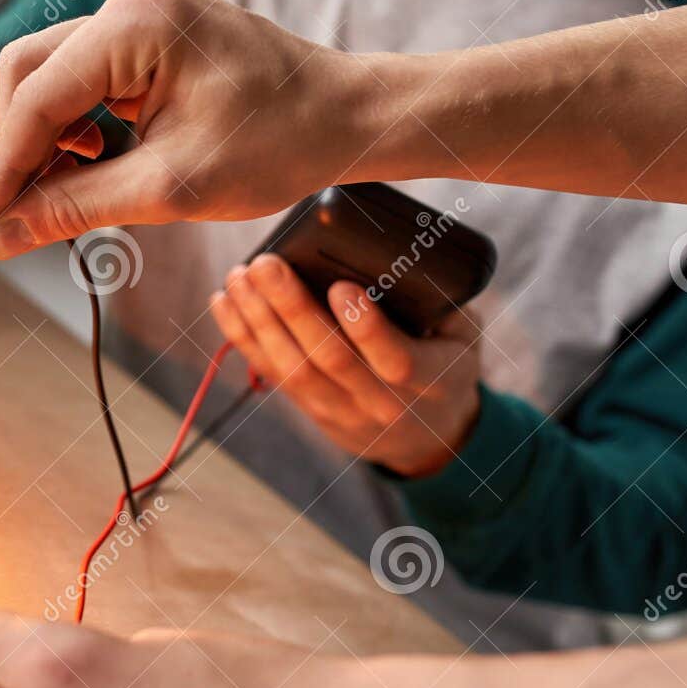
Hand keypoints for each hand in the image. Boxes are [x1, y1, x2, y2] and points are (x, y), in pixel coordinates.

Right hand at [0, 0, 372, 258]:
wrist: (343, 119)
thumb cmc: (279, 143)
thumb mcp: (170, 187)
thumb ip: (77, 208)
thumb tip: (2, 236)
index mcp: (138, 24)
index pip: (39, 97)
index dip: (5, 167)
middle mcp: (129, 4)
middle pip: (30, 75)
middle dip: (23, 148)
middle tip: (27, 213)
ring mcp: (136, 17)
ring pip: (50, 79)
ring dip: (48, 141)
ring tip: (74, 191)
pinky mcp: (144, 38)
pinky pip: (82, 81)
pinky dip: (75, 130)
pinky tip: (98, 164)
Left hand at [212, 254, 481, 477]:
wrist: (429, 436)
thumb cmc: (445, 363)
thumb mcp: (462, 336)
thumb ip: (436, 301)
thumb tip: (390, 251)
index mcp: (433, 380)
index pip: (396, 360)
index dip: (366, 327)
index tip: (341, 287)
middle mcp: (383, 403)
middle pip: (330, 360)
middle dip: (294, 310)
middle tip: (267, 266)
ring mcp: (342, 411)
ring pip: (295, 370)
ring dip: (260, 321)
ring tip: (239, 277)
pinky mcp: (311, 410)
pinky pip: (274, 375)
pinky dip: (244, 338)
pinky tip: (224, 302)